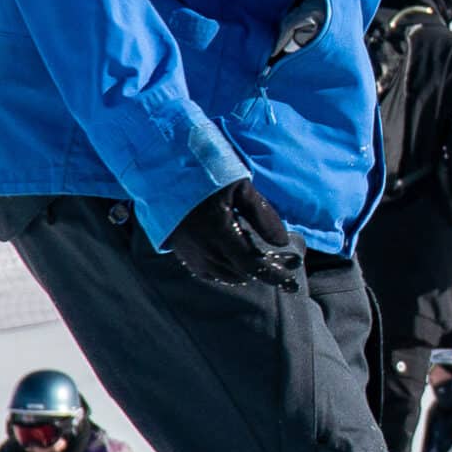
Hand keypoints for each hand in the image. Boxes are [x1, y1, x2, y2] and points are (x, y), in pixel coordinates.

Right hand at [169, 180, 303, 288]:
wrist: (160, 169)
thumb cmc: (204, 172)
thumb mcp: (240, 187)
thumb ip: (262, 216)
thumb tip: (282, 242)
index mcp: (219, 232)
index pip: (252, 265)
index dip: (273, 275)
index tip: (291, 282)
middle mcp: (203, 248)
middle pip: (241, 273)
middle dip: (264, 271)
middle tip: (282, 264)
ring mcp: (190, 252)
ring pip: (224, 275)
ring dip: (245, 271)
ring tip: (260, 260)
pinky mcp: (180, 251)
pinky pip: (207, 272)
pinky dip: (225, 271)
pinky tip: (235, 260)